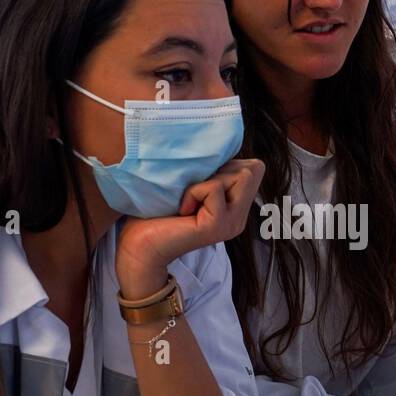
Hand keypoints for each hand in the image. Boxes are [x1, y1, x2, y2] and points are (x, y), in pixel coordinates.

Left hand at [115, 159, 264, 297]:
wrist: (139, 247)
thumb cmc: (158, 214)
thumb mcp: (193, 186)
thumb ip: (212, 173)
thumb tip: (219, 148)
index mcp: (236, 209)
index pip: (255, 169)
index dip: (228, 165)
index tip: (201, 182)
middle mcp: (239, 218)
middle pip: (253, 170)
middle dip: (222, 170)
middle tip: (196, 191)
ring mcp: (231, 223)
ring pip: (242, 176)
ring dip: (209, 180)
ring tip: (190, 199)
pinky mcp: (217, 226)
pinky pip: (214, 188)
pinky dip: (194, 191)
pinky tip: (183, 209)